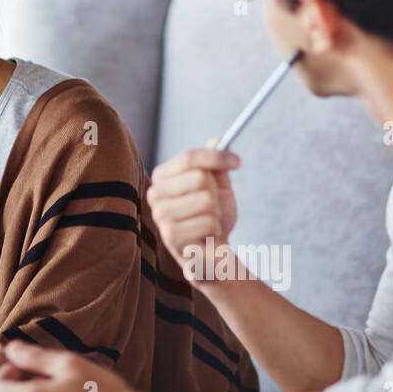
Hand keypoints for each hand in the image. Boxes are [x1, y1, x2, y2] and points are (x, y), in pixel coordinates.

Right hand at [146, 141, 239, 282]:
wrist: (214, 252)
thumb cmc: (213, 216)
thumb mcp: (218, 186)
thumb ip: (216, 163)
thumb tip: (217, 139)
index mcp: (162, 177)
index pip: (189, 157)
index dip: (216, 157)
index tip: (237, 162)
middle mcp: (155, 195)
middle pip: (199, 177)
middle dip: (216, 192)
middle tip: (213, 206)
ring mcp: (161, 217)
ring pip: (206, 200)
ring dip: (216, 214)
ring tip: (208, 224)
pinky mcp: (172, 238)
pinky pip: (208, 222)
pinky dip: (215, 230)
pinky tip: (206, 238)